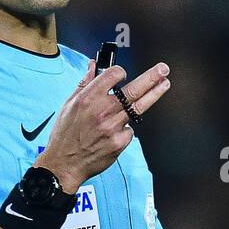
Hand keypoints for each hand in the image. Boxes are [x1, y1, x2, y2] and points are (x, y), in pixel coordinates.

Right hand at [37, 59, 170, 189]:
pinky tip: (115, 131)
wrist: (64, 163)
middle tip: (163, 70)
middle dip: (151, 77)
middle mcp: (102, 111)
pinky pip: (129, 129)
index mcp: (88, 98)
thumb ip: (85, 83)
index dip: (120, 72)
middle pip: (133, 90)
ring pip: (138, 108)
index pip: (113, 75)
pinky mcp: (119, 142)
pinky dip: (125, 127)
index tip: (124, 73)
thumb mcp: (69, 104)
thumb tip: (93, 65)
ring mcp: (112, 127)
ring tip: (164, 84)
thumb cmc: (65, 134)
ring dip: (154, 94)